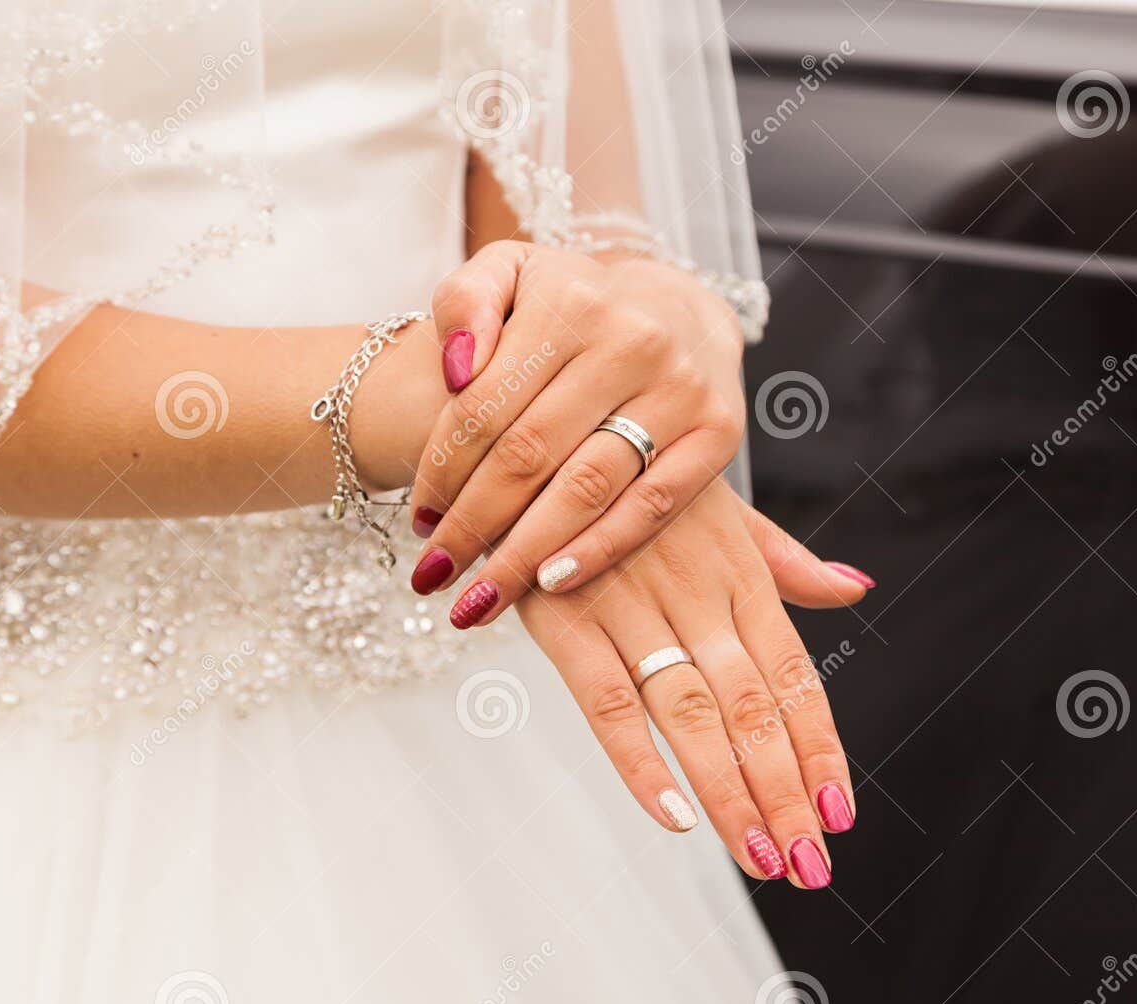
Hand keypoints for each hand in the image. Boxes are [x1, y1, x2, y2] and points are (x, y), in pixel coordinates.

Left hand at [407, 242, 746, 629]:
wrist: (682, 306)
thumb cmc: (576, 302)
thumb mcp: (510, 273)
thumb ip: (465, 302)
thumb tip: (454, 370)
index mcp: (571, 303)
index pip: (484, 404)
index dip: (442, 471)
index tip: (418, 520)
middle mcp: (631, 342)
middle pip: (530, 453)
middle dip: (473, 523)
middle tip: (434, 575)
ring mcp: (680, 390)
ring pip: (586, 488)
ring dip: (525, 553)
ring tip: (479, 598)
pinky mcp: (717, 433)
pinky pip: (650, 507)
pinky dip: (598, 550)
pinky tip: (551, 584)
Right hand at [517, 480, 874, 887]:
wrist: (533, 426)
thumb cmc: (632, 478)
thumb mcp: (718, 509)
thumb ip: (785, 562)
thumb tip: (857, 586)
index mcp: (739, 572)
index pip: (794, 676)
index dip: (820, 748)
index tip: (841, 814)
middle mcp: (696, 592)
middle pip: (752, 709)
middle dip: (785, 793)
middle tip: (809, 865)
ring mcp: (630, 604)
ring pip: (692, 713)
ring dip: (730, 793)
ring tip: (760, 857)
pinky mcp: (563, 616)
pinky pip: (606, 699)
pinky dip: (639, 760)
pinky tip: (673, 817)